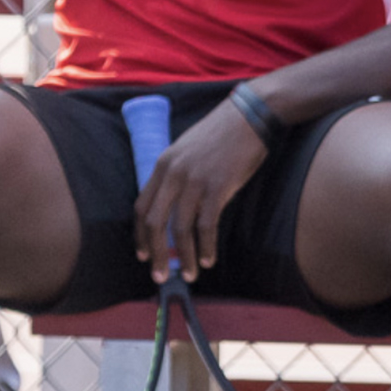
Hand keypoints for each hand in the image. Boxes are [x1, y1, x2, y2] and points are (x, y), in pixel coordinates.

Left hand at [133, 97, 269, 281]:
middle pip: (155, 222)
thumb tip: (176, 208)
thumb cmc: (222, 134)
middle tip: (160, 275)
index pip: (141, 206)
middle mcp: (174, 173)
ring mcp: (195, 180)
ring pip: (180, 229)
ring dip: (183, 257)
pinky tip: (208, 259)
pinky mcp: (218, 187)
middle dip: (155, 253)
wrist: (250, 116)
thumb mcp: (188, 150)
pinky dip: (205, 247)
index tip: (143, 254)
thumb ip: (177, 175)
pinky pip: (206, 226)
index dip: (140, 235)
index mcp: (163, 164)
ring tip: (189, 274)